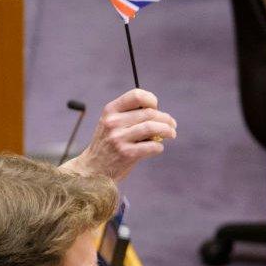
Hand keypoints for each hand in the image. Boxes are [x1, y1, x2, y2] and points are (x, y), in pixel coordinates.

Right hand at [60, 89, 176, 181]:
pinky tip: (157, 148)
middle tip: (172, 124)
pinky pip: (152, 146)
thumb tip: (159, 113)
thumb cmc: (108, 145)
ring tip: (172, 134)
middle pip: (149, 113)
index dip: (151, 100)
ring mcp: (119, 138)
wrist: (93, 170)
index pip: (136, 95)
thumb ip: (129, 115)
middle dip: (165, 118)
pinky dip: (159, 147)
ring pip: (152, 127)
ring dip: (167, 130)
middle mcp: (113, 122)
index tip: (156, 108)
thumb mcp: (111, 124)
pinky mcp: (126, 154)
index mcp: (110, 110)